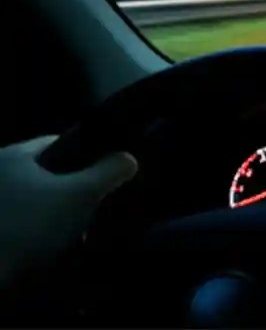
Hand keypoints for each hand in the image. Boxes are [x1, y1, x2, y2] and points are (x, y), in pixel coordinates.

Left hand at [0, 136, 136, 286]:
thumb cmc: (31, 222)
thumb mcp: (81, 195)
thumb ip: (108, 172)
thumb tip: (128, 160)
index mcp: (13, 155)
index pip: (58, 143)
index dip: (86, 156)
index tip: (102, 177)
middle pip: (45, 173)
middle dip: (71, 191)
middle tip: (89, 210)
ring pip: (33, 200)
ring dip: (54, 214)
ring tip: (72, 233)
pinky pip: (20, 220)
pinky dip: (35, 230)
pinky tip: (48, 245)